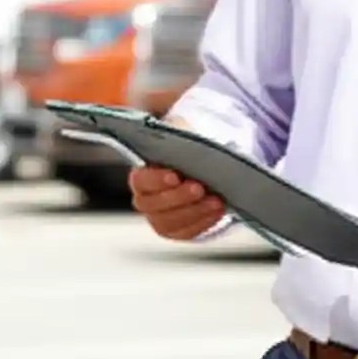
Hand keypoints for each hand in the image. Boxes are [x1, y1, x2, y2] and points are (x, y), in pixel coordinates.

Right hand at [128, 118, 225, 239]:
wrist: (207, 168)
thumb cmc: (190, 151)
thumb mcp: (183, 136)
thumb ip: (176, 133)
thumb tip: (174, 126)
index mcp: (143, 176)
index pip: (140, 181)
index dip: (155, 180)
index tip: (174, 176)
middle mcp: (147, 200)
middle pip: (154, 205)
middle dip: (178, 197)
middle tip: (199, 188)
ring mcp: (161, 218)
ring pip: (170, 223)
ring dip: (194, 212)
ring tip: (215, 201)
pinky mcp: (179, 230)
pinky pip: (187, 232)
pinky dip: (203, 222)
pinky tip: (217, 211)